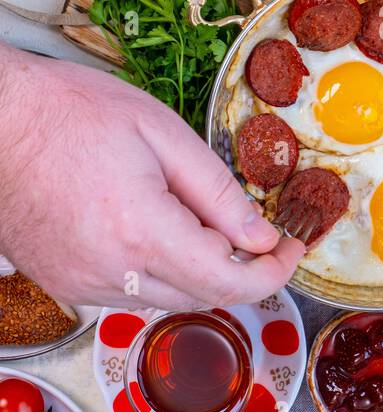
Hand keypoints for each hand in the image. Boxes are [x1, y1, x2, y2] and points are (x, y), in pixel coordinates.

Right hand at [0, 45, 305, 309]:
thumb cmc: (71, 113)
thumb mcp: (162, 133)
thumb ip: (218, 192)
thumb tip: (260, 236)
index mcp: (143, 231)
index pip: (230, 282)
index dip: (273, 272)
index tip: (290, 249)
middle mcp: (112, 272)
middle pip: (203, 296)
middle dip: (240, 268)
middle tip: (256, 232)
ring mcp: (82, 285)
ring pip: (167, 299)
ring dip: (196, 271)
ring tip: (194, 218)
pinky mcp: (63, 285)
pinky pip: (129, 294)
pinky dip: (156, 272)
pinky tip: (150, 229)